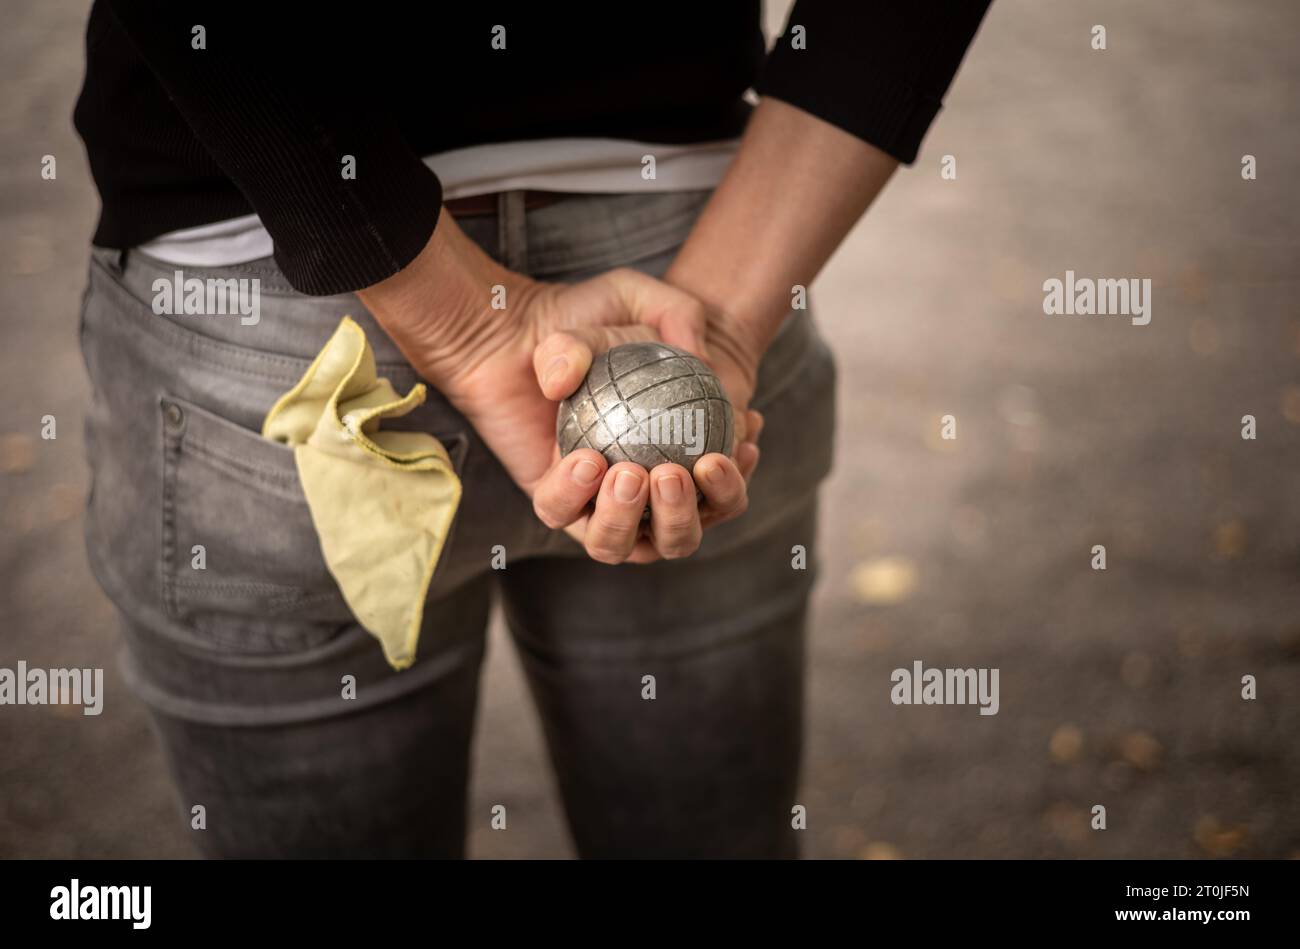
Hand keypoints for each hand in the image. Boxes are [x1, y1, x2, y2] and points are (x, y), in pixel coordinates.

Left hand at [358, 216, 760, 562]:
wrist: (514, 332)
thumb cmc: (584, 317)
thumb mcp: (637, 297)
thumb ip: (678, 313)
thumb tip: (701, 361)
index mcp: (677, 458)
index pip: (721, 492)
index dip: (734, 484)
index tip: (740, 446)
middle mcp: (643, 494)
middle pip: (685, 535)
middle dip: (691, 514)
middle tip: (678, 472)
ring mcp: (599, 505)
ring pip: (635, 547)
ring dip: (641, 521)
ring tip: (634, 474)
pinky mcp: (554, 504)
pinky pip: (571, 519)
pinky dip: (582, 498)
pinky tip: (588, 460)